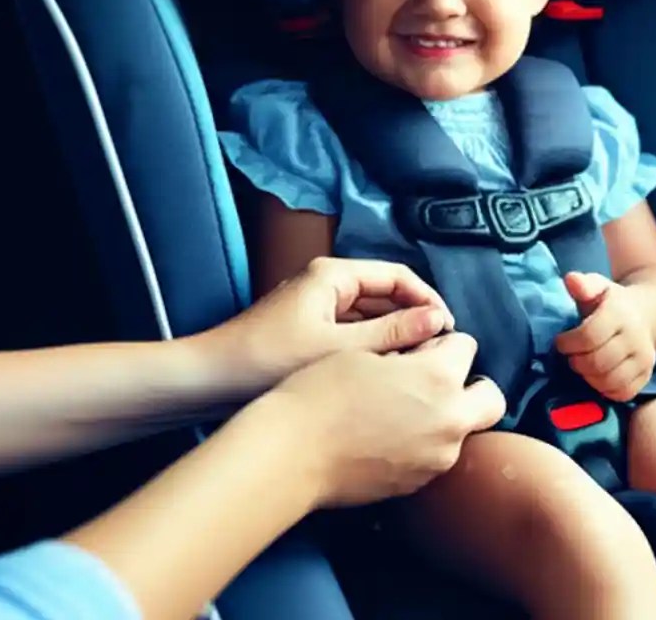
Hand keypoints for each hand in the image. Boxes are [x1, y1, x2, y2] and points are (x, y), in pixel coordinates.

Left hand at [192, 257, 455, 395]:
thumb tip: (440, 323)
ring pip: (371, 317)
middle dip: (413, 321)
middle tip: (437, 353)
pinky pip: (354, 333)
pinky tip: (384, 376)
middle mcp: (326, 284)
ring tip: (416, 367)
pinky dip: (372, 349)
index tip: (448, 331)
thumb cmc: (264, 361)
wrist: (207, 381)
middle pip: (386, 295)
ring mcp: (317, 308)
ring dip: (394, 338)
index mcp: (333, 274)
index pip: (398, 276)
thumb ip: (392, 334)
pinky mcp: (309, 331)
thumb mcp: (337, 349)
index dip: (427, 301)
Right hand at [260, 333, 505, 507]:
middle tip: (436, 381)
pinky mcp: (419, 482)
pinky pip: (437, 456)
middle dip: (471, 384)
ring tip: (403, 411)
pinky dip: (425, 443)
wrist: (291, 454)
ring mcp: (437, 457)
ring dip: (447, 416)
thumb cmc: (320, 394)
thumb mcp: (367, 352)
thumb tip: (430, 351)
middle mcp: (450, 419)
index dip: (441, 342)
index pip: (466, 345)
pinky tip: (388, 437)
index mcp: (438, 377)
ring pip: (465, 430)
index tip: (419, 347)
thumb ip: (411, 349)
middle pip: (490, 397)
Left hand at [554, 272, 655, 401]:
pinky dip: (606, 390)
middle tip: (572, 356)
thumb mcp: (598, 287)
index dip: (568, 343)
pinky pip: (624, 393)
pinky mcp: (647, 374)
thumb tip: (571, 280)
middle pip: (598, 362)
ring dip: (589, 378)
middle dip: (577, 362)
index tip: (561, 342)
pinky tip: (599, 377)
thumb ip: (584, 285)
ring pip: (610, 381)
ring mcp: (644, 358)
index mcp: (620, 314)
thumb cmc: (612, 302)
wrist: (647, 314)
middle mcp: (636, 337)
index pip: (589, 336)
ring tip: (584, 366)